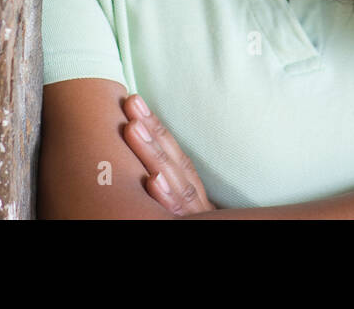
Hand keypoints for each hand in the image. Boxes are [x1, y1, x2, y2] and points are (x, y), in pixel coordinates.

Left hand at [121, 93, 216, 215]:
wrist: (222, 253)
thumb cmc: (189, 225)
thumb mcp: (180, 205)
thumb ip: (166, 185)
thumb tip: (141, 164)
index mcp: (190, 190)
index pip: (174, 155)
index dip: (156, 127)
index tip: (134, 100)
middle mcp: (194, 199)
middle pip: (174, 161)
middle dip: (153, 130)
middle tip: (131, 102)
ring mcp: (192, 214)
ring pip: (177, 182)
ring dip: (153, 154)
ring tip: (133, 127)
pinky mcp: (188, 224)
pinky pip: (176, 213)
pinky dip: (166, 196)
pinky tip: (153, 180)